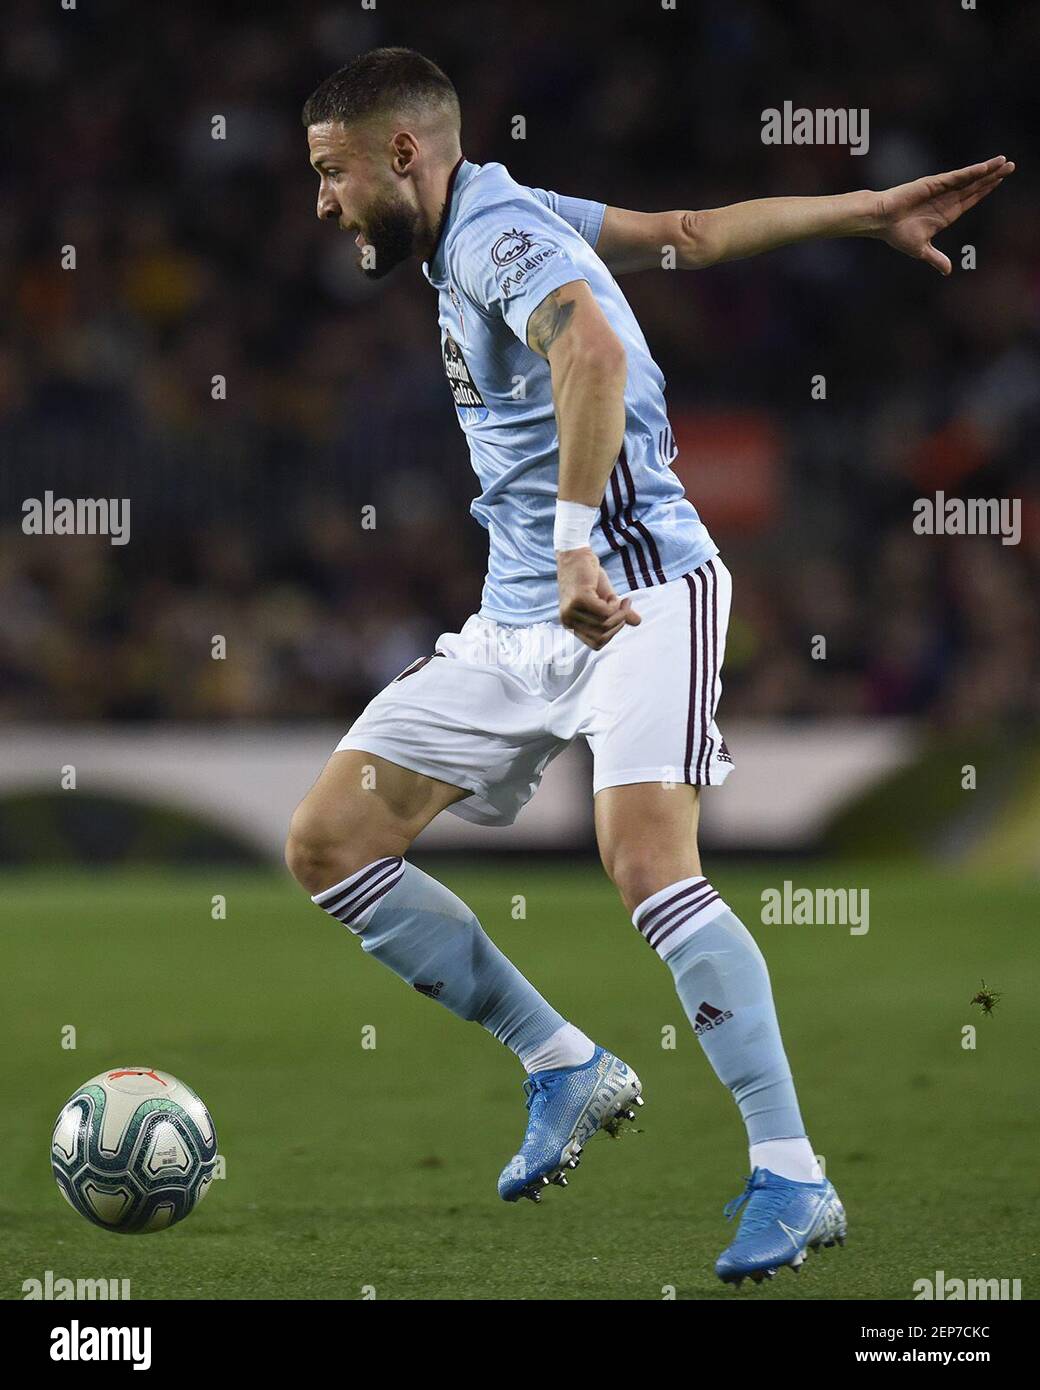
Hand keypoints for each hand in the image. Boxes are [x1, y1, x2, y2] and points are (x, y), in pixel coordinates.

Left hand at [557, 548, 640, 649]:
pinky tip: (614, 596)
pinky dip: (615, 605)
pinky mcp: (579, 599)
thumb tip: (637, 622)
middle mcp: (568, 621)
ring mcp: (571, 611)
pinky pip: (605, 612)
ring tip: (621, 600)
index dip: (613, 634)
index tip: (621, 617)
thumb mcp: (606, 599)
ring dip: (619, 612)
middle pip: (603, 636)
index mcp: (571, 625)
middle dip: (619, 623)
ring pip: (605, 624)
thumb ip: (618, 613)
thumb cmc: (589, 577)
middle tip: (626, 606)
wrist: (577, 554)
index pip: (596, 644)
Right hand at [869, 155, 1014, 274]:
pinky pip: (958, 177)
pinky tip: (986, 167)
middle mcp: (947, 199)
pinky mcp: (935, 183)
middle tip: (1012, 166)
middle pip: (975, 186)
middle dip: (993, 176)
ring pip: (970, 178)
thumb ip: (936, 259)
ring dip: (988, 170)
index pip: (971, 199)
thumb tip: (948, 271)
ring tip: (1005, 161)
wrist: (881, 221)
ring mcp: (942, 189)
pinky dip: (972, 172)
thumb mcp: (921, 250)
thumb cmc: (897, 234)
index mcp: (946, 213)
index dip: (986, 190)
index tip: (1000, 181)